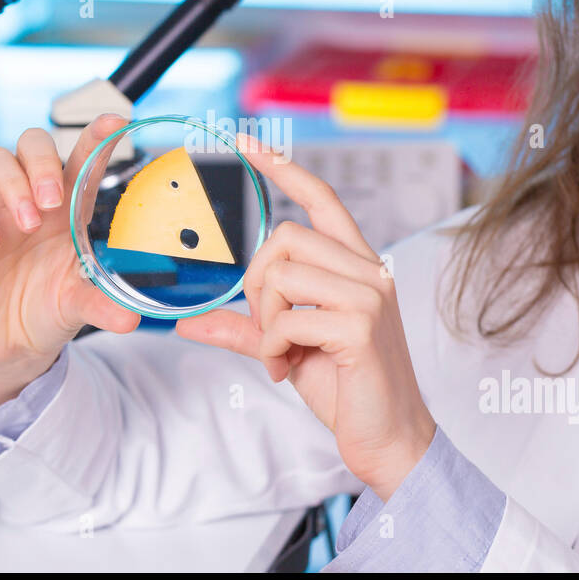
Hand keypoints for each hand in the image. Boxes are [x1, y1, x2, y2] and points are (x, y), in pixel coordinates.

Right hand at [0, 113, 140, 420]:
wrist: (13, 344)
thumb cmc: (51, 310)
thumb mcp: (80, 307)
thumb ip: (103, 305)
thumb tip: (130, 317)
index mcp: (70, 210)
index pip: (83, 160)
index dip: (97, 137)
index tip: (116, 122)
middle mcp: (34, 202)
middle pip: (31, 144)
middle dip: (41, 162)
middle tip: (52, 200)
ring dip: (12, 185)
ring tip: (27, 222)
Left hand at [175, 134, 435, 500]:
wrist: (390, 439)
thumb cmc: (347, 389)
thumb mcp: (289, 347)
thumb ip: (246, 328)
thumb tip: (188, 321)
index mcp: (358, 266)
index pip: (321, 199)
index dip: (283, 167)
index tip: (245, 140)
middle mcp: (369, 271)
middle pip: (284, 236)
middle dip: (257, 284)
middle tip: (266, 329)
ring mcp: (369, 295)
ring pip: (281, 274)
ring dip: (264, 321)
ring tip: (280, 354)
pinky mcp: (360, 326)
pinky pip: (286, 318)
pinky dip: (271, 347)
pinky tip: (287, 368)